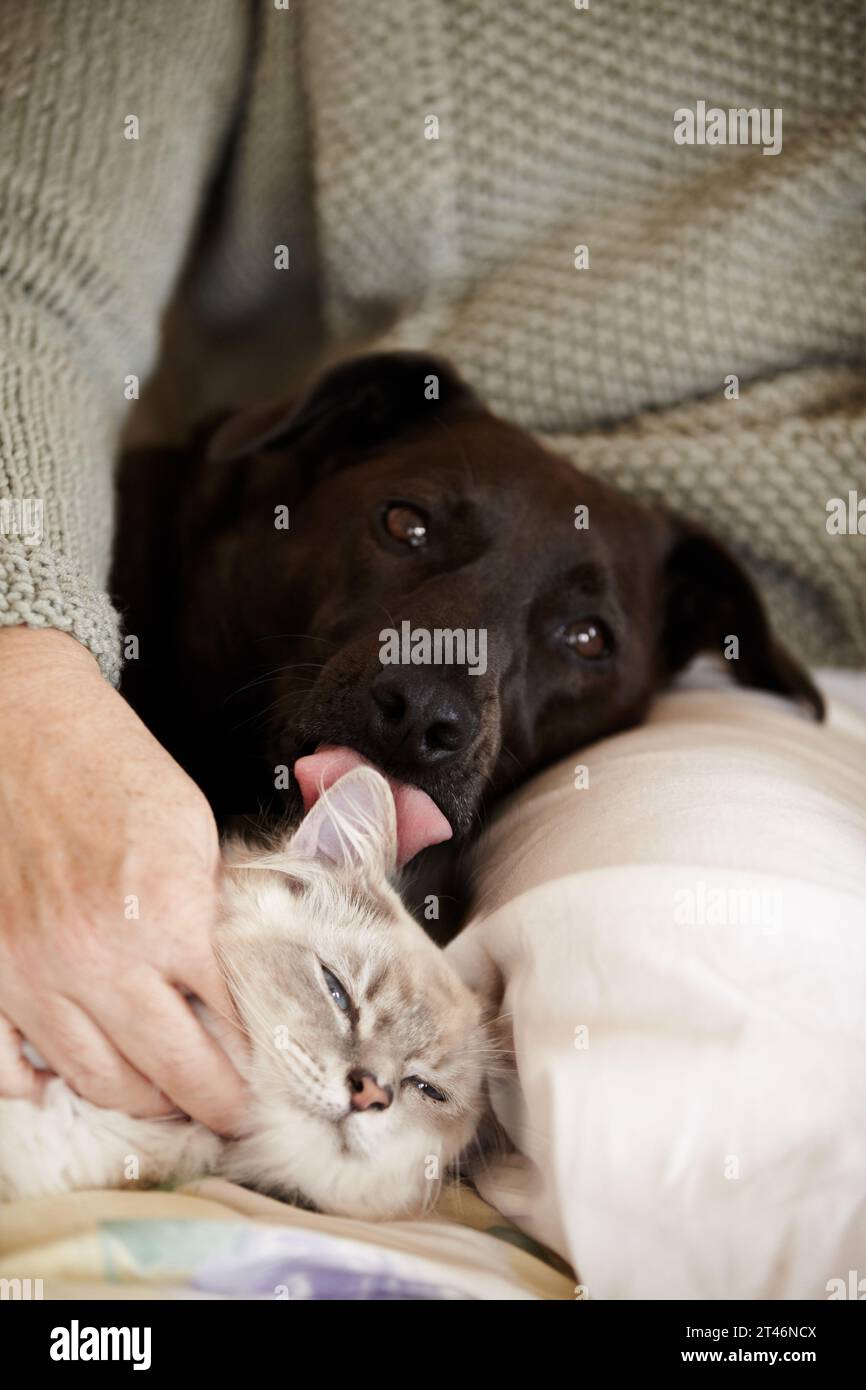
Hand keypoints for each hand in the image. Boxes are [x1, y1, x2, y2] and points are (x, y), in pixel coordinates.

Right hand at [0, 626, 247, 1133]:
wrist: (23, 729)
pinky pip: (13, 1065)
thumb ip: (215, 910)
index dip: (263, 1057)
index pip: (233, 1022)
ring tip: (173, 1098)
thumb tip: (241, 975)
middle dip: (215, 1102)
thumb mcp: (194, 830)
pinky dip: (46, 1085)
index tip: (279, 1074)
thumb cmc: (110, 767)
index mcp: (166, 915)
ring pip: (100, 1080)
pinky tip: (76, 1081)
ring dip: (145, 1101)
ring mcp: (38, 973)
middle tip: (236, 1110)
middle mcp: (100, 957)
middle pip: (172, 1073)